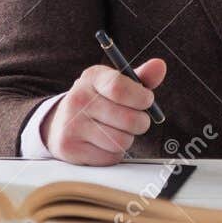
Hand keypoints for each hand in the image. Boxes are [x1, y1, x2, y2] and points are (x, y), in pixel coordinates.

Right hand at [41, 58, 166, 164]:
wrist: (61, 123)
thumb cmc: (99, 101)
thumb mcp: (116, 84)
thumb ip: (140, 78)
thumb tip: (160, 66)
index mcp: (92, 78)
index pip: (119, 88)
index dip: (141, 97)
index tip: (147, 100)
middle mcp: (78, 99)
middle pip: (128, 119)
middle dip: (141, 122)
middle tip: (136, 120)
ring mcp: (71, 124)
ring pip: (121, 141)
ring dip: (127, 139)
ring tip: (117, 131)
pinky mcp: (70, 148)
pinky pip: (109, 157)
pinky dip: (113, 154)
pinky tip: (103, 144)